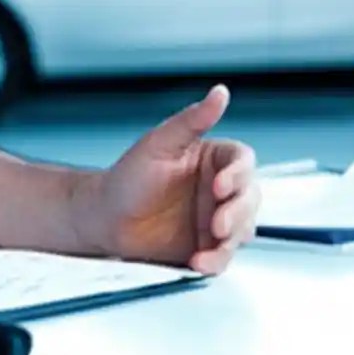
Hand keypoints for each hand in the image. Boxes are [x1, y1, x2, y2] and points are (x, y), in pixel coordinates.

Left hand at [82, 85, 260, 274]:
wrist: (103, 218)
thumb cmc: (127, 177)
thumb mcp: (159, 144)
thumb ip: (192, 120)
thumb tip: (220, 91)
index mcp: (212, 160)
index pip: (242, 162)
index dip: (239, 174)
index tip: (220, 186)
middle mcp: (219, 190)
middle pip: (250, 197)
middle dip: (238, 212)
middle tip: (217, 224)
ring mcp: (216, 219)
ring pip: (243, 229)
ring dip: (231, 240)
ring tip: (209, 247)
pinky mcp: (207, 246)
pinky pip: (223, 256)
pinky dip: (216, 261)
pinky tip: (200, 262)